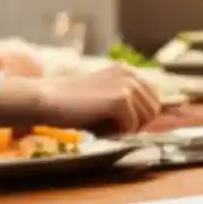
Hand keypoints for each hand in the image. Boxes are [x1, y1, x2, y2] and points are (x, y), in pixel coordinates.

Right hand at [35, 65, 160, 134]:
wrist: (48, 100)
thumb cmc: (74, 105)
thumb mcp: (106, 98)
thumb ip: (128, 103)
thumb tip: (150, 120)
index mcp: (128, 71)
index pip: (154, 98)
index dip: (141, 115)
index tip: (122, 122)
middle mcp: (130, 73)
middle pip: (153, 109)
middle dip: (136, 123)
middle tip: (111, 125)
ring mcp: (127, 85)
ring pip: (145, 119)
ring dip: (127, 128)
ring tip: (104, 124)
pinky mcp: (121, 99)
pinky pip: (132, 126)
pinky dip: (118, 132)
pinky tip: (100, 126)